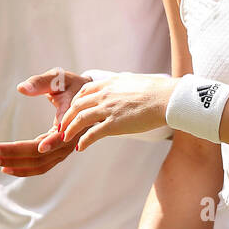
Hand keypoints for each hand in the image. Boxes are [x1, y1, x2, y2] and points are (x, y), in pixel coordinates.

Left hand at [0, 68, 89, 176]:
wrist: (84, 98)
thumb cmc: (69, 85)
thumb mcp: (57, 78)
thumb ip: (39, 82)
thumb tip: (21, 88)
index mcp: (71, 119)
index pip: (58, 136)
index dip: (47, 142)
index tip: (28, 146)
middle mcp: (69, 139)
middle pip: (41, 154)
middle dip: (15, 154)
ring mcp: (64, 149)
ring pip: (40, 164)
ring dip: (16, 164)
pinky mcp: (57, 153)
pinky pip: (41, 166)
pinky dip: (24, 169)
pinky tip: (6, 168)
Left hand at [49, 73, 176, 152]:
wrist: (166, 98)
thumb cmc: (158, 90)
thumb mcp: (135, 81)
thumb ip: (125, 86)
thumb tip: (127, 87)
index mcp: (110, 83)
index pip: (85, 91)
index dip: (76, 101)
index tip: (72, 109)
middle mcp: (105, 95)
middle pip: (77, 105)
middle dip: (67, 116)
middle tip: (62, 126)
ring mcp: (108, 109)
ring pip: (80, 119)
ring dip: (70, 129)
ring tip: (65, 138)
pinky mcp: (114, 124)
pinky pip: (92, 134)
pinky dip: (83, 141)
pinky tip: (80, 147)